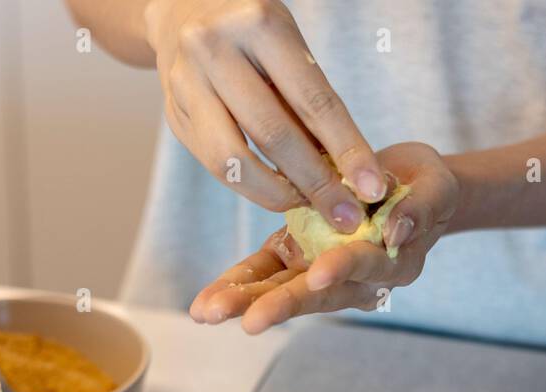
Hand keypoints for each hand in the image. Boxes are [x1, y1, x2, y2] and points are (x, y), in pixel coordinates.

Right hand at [143, 0, 385, 231]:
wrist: (185, 10)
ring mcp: (186, 84)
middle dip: (316, 184)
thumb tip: (347, 171)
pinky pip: (216, 165)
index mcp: (260, 26)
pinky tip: (276, 190)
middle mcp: (216, 50)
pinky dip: (251, 186)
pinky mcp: (173, 115)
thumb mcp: (288, 46)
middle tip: (345, 217)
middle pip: (274, 135)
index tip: (372, 188)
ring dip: (277, 193)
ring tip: (306, 204)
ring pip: (235, 161)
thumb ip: (310, 102)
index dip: (347, 150)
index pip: (314, 101)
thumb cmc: (253, 33)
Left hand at [189, 142, 458, 333]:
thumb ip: (419, 209)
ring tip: (207, 314)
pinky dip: (235, 286)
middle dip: (280, 306)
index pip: (364, 267)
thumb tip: (396, 230)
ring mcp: (320, 270)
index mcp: (390, 262)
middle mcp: (353, 278)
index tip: (320, 275)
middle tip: (249, 323)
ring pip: (281, 290)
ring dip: (244, 303)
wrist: (407, 189)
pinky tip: (204, 304)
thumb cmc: (426, 188)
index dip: (343, 269)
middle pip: (314, 294)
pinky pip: (263, 274)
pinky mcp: (295, 256)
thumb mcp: (435, 189)